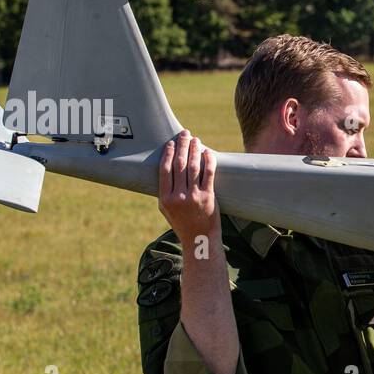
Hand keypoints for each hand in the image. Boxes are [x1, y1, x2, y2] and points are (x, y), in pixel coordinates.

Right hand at [158, 130, 219, 248]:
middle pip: (179, 165)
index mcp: (165, 199)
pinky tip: (207, 152)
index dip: (168, 154)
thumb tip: (167, 169)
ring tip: (196, 140)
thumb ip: (165, 192)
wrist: (200, 239)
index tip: (171, 143)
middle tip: (185, 134)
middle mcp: (178, 197)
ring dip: (194, 150)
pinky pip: (208, 174)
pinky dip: (208, 161)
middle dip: (182, 146)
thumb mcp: (167, 210)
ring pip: (193, 167)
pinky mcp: (208, 197)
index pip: (165, 170)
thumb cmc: (182, 223)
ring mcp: (194, 197)